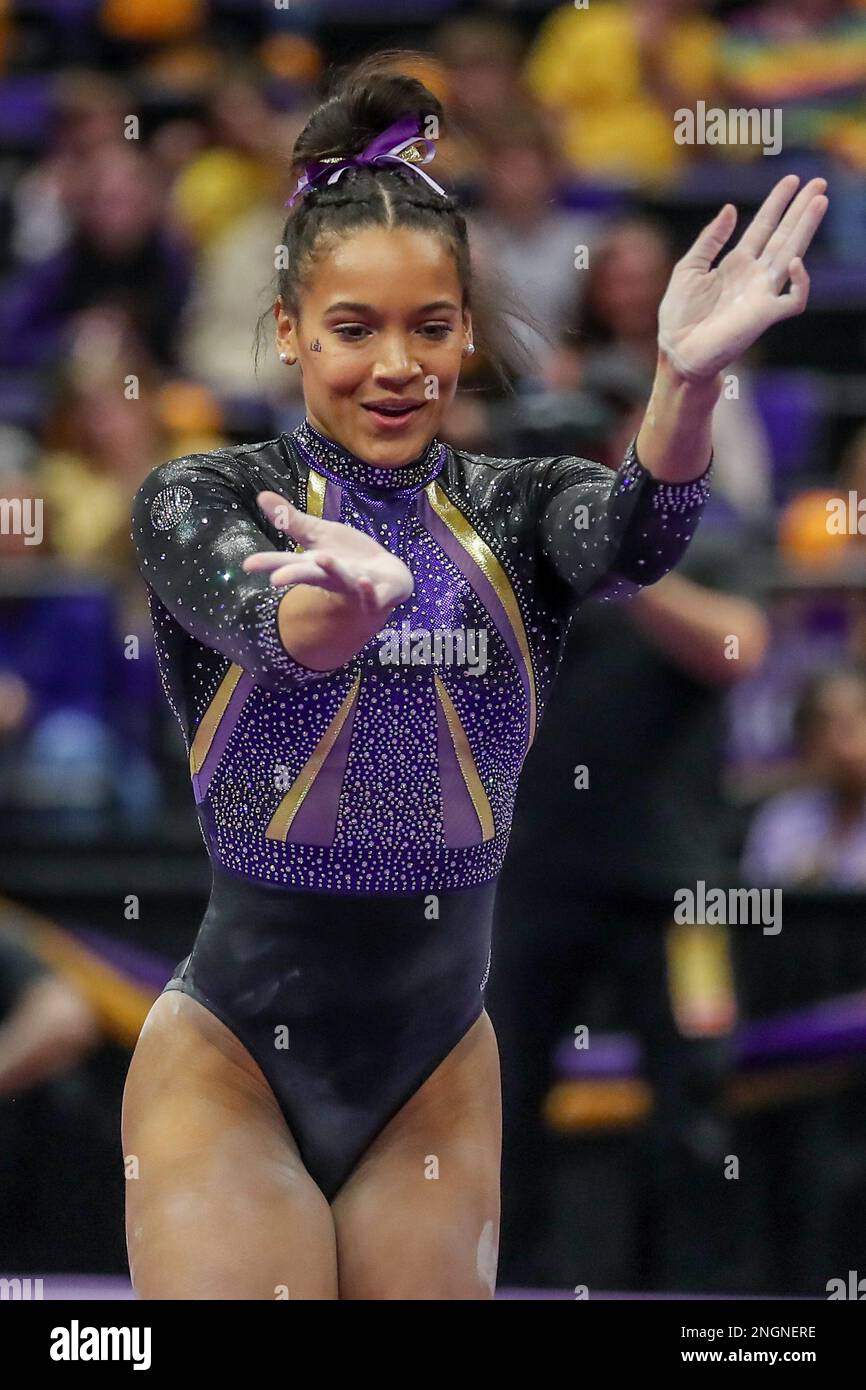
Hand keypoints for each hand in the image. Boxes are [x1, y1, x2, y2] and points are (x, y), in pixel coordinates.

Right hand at [242, 491, 413, 615]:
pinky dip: (369, 592)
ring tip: (320, 558)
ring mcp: (354, 588)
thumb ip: (292, 520)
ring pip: (341, 581)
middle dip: (294, 576)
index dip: (269, 563)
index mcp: (314, 564)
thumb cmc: (348, 557)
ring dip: (332, 572)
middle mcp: (330, 578)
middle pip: (310, 575)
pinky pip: (373, 597)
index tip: (247, 564)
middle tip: (275, 579)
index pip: (288, 562)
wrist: (388, 579)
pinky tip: (365, 581)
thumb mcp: (319, 535)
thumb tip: (261, 495)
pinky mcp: (378, 595)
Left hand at [656, 174, 827, 381]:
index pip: (763, 227)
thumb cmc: (679, 315)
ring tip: (820, 202)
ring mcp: (762, 294)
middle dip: (801, 209)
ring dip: (807, 228)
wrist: (678, 351)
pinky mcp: (765, 315)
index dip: (777, 204)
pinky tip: (793, 261)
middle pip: (784, 235)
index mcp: (736, 263)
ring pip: (793, 255)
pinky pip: (794, 298)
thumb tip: (730, 208)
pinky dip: (800, 281)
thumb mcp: (688, 268)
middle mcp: (754, 275)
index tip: (791, 181)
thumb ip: (710, 240)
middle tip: (819, 183)